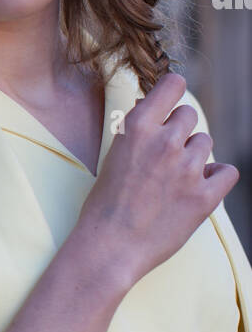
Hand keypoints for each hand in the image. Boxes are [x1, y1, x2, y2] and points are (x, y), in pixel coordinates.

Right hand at [74, 71, 238, 291]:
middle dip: (179, 131)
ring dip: (194, 156)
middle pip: (189, 116)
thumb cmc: (105, 203)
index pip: (173, 85)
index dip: (172, 92)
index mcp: (138, 128)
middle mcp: (165, 143)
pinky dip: (216, 177)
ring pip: (205, 143)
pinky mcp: (205, 197)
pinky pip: (227, 171)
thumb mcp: (113, 154)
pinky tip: (198, 187)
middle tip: (164, 157)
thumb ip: (137, 130)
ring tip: (173, 180)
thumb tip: (152, 106)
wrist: (110, 247)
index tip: (168, 106)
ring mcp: (187, 170)